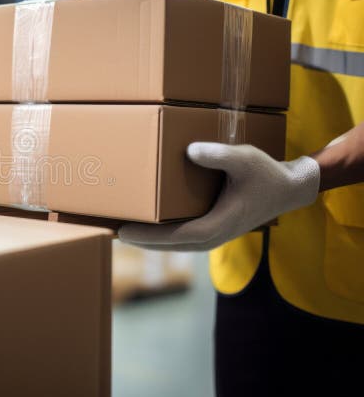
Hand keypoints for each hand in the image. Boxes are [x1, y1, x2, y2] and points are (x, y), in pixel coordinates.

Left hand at [118, 142, 319, 250]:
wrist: (287, 189)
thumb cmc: (265, 174)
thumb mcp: (245, 159)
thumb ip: (219, 156)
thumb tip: (191, 150)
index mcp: (218, 225)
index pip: (175, 237)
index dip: (148, 237)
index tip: (123, 231)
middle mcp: (212, 237)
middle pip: (168, 246)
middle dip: (139, 240)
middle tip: (109, 230)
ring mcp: (211, 236)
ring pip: (173, 244)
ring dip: (147, 240)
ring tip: (119, 229)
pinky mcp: (211, 230)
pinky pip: (180, 237)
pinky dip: (160, 235)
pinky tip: (144, 224)